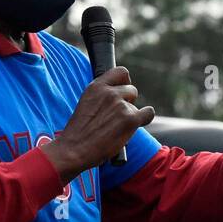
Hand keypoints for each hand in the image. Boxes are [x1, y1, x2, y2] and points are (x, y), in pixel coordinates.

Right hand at [42, 66, 154, 181]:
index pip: (121, 72)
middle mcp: (109, 92)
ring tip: (117, 127)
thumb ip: (101, 95)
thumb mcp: (86, 103)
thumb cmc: (79, 132)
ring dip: (131, 114)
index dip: (125, 82)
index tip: (123, 91)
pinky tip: (137, 125)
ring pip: (136, 105)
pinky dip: (145, 119)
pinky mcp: (130, 119)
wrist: (74, 149)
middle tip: (117, 116)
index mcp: (96, 86)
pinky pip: (148, 113)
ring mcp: (121, 105)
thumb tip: (120, 95)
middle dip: (128, 101)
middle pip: (131, 89)